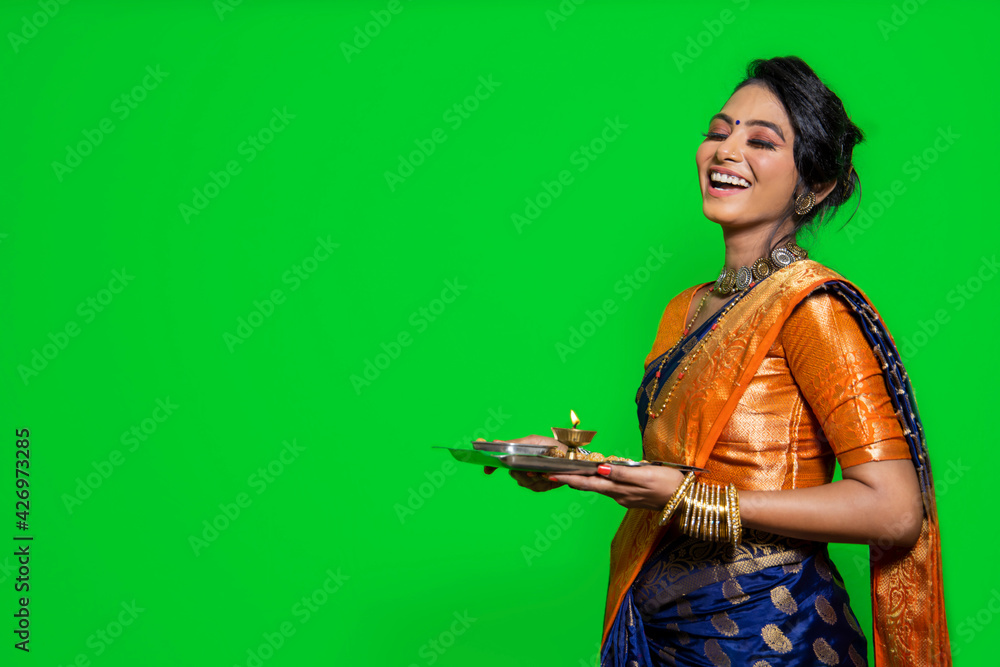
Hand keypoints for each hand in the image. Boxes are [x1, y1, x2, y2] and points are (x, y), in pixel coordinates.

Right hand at [482, 435, 567, 491]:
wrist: (572, 455)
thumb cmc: (552, 445)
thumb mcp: (531, 441)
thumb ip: (512, 444)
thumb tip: (494, 442)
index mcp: (518, 455)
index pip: (500, 462)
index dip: (491, 466)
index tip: (487, 470)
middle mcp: (522, 468)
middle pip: (512, 474)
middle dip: (519, 471)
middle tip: (528, 466)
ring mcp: (531, 478)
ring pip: (523, 482)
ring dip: (532, 476)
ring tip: (541, 470)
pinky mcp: (541, 486)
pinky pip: (535, 487)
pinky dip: (541, 481)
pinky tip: (547, 476)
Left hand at [549, 463, 685, 509]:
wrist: (688, 500)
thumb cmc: (670, 484)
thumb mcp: (647, 476)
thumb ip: (622, 473)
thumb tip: (600, 468)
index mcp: (620, 489)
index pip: (588, 483)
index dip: (569, 478)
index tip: (551, 474)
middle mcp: (619, 495)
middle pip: (590, 486)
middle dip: (570, 479)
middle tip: (551, 473)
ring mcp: (625, 497)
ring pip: (599, 487)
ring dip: (583, 480)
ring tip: (567, 473)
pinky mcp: (632, 496)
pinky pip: (610, 488)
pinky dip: (598, 482)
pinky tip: (595, 476)